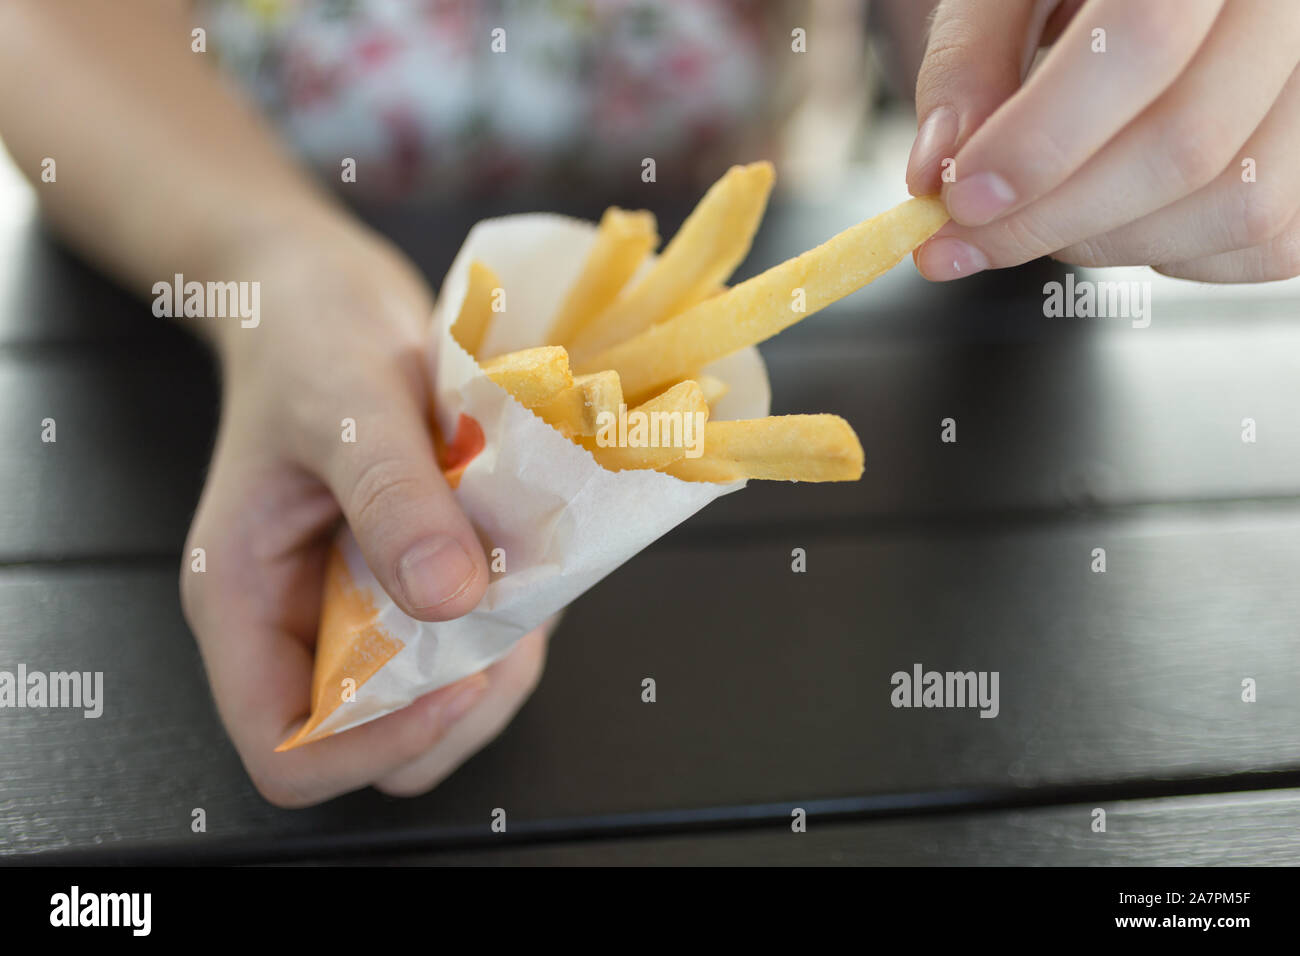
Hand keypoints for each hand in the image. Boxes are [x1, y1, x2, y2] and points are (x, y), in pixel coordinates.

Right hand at [180, 228, 549, 806]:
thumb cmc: (310, 335)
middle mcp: (298, 621)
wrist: (330, 293)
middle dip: (457, 707)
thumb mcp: (349, 406)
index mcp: (242, 601)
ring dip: (502, 661)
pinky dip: (520, 618)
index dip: (372, 746)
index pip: (285, 750)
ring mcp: (360, 605)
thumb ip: (394, 499)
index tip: (455, 681)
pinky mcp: (415, 580)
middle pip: (376, 742)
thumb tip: (450, 600)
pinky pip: (476, 639)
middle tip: (512, 629)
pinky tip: (531, 553)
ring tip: (528, 579)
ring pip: (439, 702)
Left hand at [906, 0, 1299, 282]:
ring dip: (1106, 244)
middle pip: (1188, 143)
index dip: (1042, 139)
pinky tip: (1116, 215)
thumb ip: (969, 60)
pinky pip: (1270, 242)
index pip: (1143, 39)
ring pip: (1238, 206)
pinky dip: (1172, 255)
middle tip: (968, 235)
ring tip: (1039, 215)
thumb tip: (936, 171)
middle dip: (1051, 218)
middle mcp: (1291, 8)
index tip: (958, 198)